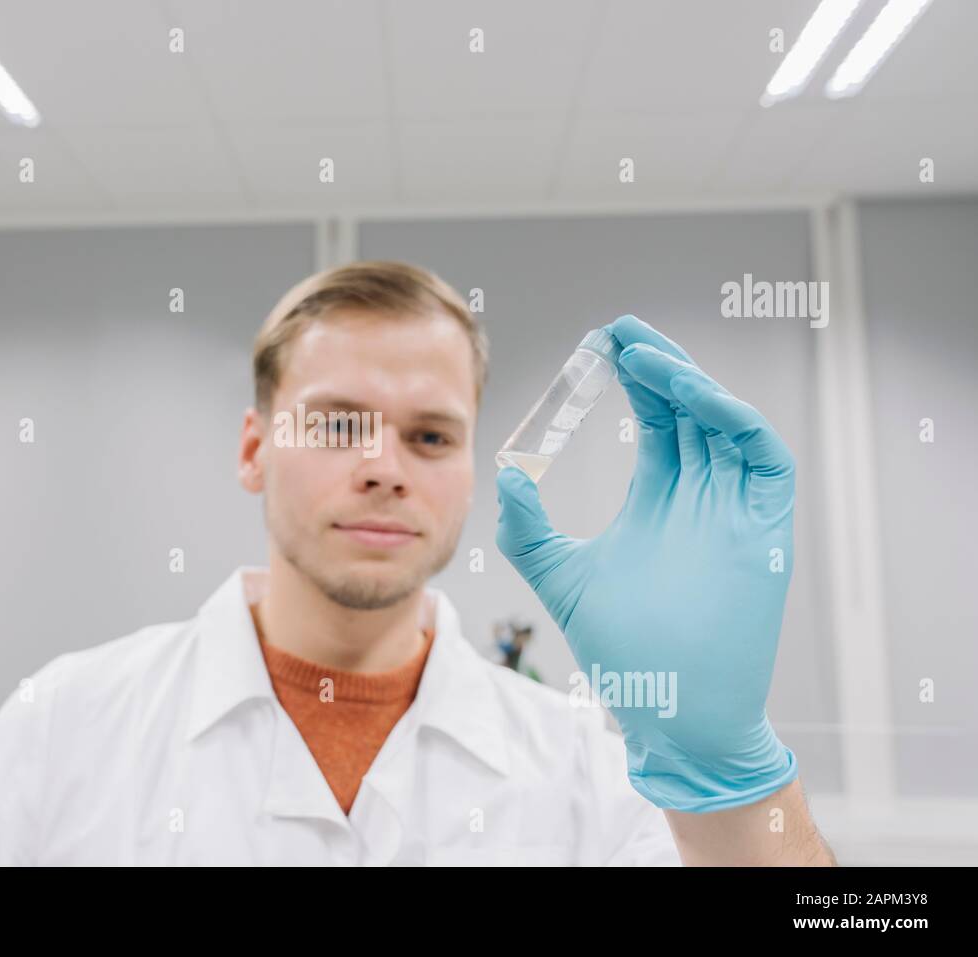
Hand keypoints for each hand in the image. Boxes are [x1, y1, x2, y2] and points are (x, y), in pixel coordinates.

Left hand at [495, 314, 798, 811]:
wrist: (673, 715)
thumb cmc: (627, 653)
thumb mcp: (562, 577)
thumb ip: (530, 528)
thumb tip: (503, 471)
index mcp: (663, 499)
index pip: (656, 421)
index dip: (635, 379)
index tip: (600, 344)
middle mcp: (704, 495)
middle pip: (690, 410)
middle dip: (660, 365)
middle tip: (620, 330)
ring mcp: (738, 509)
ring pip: (726, 423)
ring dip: (691, 383)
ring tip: (644, 356)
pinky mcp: (767, 529)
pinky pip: (763, 456)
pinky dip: (732, 419)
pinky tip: (688, 395)